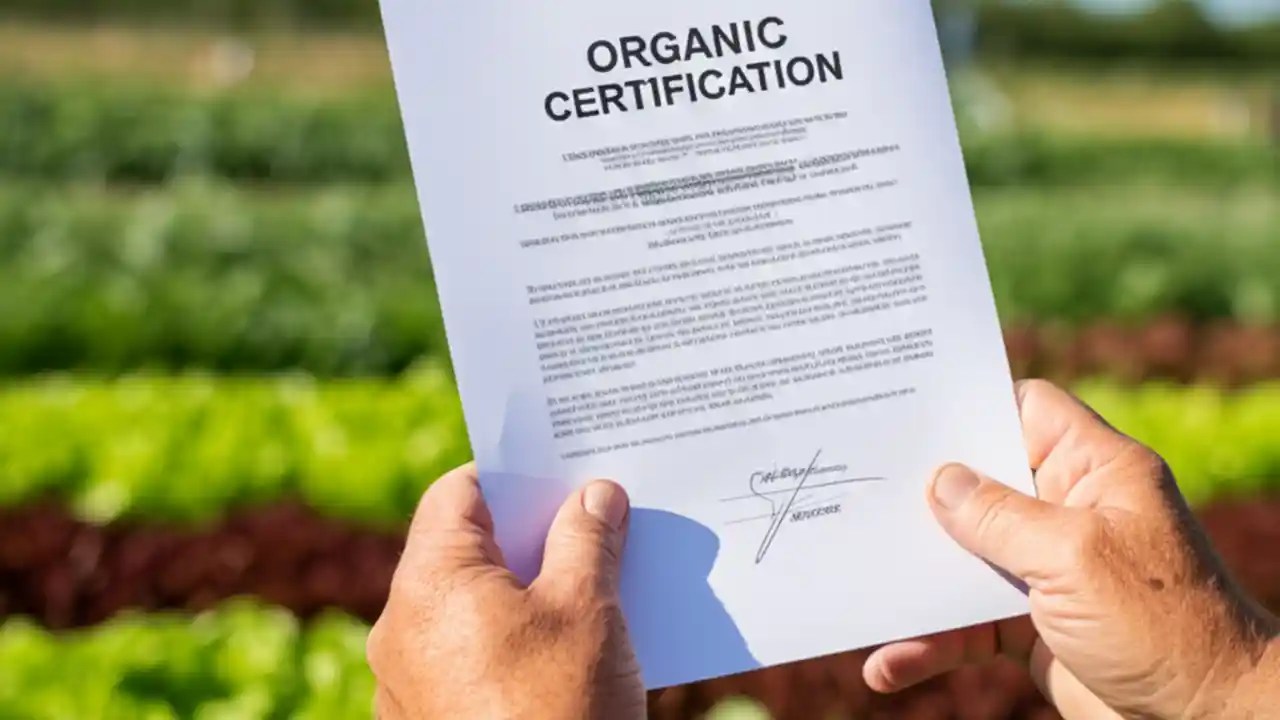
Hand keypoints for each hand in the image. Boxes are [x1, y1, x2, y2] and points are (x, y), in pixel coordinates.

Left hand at [367, 465, 645, 719]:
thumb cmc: (563, 707)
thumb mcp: (587, 608)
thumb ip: (586, 538)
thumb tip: (594, 495)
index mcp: (428, 583)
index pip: (457, 493)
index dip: (512, 477)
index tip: (561, 475)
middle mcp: (400, 627)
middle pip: (462, 551)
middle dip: (529, 537)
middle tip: (588, 528)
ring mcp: (406, 682)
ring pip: (466, 607)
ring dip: (523, 591)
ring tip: (588, 588)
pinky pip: (464, 657)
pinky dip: (507, 641)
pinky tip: (563, 651)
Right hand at [863, 380, 1279, 718]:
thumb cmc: (1161, 624)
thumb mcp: (1074, 555)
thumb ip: (1000, 516)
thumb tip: (940, 481)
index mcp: (1094, 471)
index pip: (1028, 409)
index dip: (974, 402)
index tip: (912, 405)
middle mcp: (1068, 511)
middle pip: (980, 484)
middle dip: (922, 495)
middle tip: (859, 485)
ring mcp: (1047, 569)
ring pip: (962, 559)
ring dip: (913, 582)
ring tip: (860, 587)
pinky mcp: (1030, 624)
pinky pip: (963, 622)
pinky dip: (928, 642)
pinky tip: (888, 662)